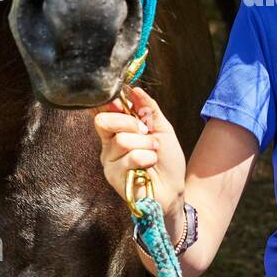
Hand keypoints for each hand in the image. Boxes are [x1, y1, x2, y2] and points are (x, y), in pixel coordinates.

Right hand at [93, 86, 185, 220]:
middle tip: (146, 132)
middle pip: (104, 120)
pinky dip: (146, 158)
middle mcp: (109, 144)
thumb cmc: (168, 160)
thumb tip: (135, 88)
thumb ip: (149, 108)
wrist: (174, 188)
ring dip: (146, 145)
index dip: (111, 102)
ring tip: (153, 154)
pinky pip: (129, 157)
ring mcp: (109, 160)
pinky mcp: (113, 175)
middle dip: (130, 123)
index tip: (123, 102)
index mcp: (118, 130)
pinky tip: (149, 166)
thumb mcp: (162, 128)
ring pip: (121, 140)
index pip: (103, 111)